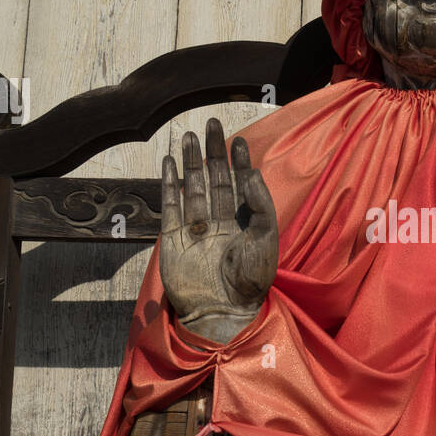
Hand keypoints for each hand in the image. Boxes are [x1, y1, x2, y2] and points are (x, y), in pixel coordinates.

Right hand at [160, 117, 277, 336]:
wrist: (221, 311)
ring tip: (189, 135)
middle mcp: (219, 223)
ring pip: (192, 187)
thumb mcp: (266, 239)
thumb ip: (261, 204)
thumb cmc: (251, 280)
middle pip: (215, 179)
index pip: (240, 184)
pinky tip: (170, 163)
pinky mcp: (173, 239)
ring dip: (190, 162)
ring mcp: (195, 229)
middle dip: (213, 152)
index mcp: (243, 223)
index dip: (239, 161)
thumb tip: (251, 173)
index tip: (239, 139)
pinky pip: (170, 206)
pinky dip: (170, 184)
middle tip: (212, 124)